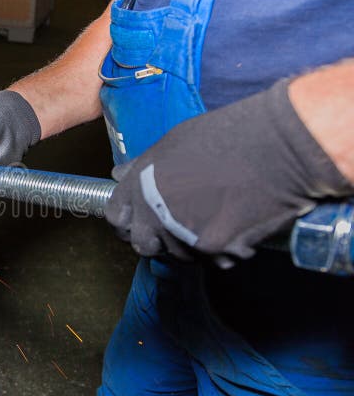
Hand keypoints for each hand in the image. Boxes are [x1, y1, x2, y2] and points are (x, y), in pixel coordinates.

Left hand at [105, 79, 352, 267]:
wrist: (278, 146)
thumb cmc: (229, 135)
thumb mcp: (174, 141)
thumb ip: (144, 166)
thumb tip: (119, 175)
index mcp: (140, 184)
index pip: (116, 217)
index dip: (128, 220)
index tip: (139, 220)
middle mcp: (155, 212)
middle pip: (142, 244)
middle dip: (155, 240)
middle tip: (176, 227)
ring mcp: (183, 233)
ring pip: (178, 255)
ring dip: (191, 245)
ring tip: (214, 218)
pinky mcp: (214, 249)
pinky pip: (213, 260)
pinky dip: (224, 250)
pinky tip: (236, 226)